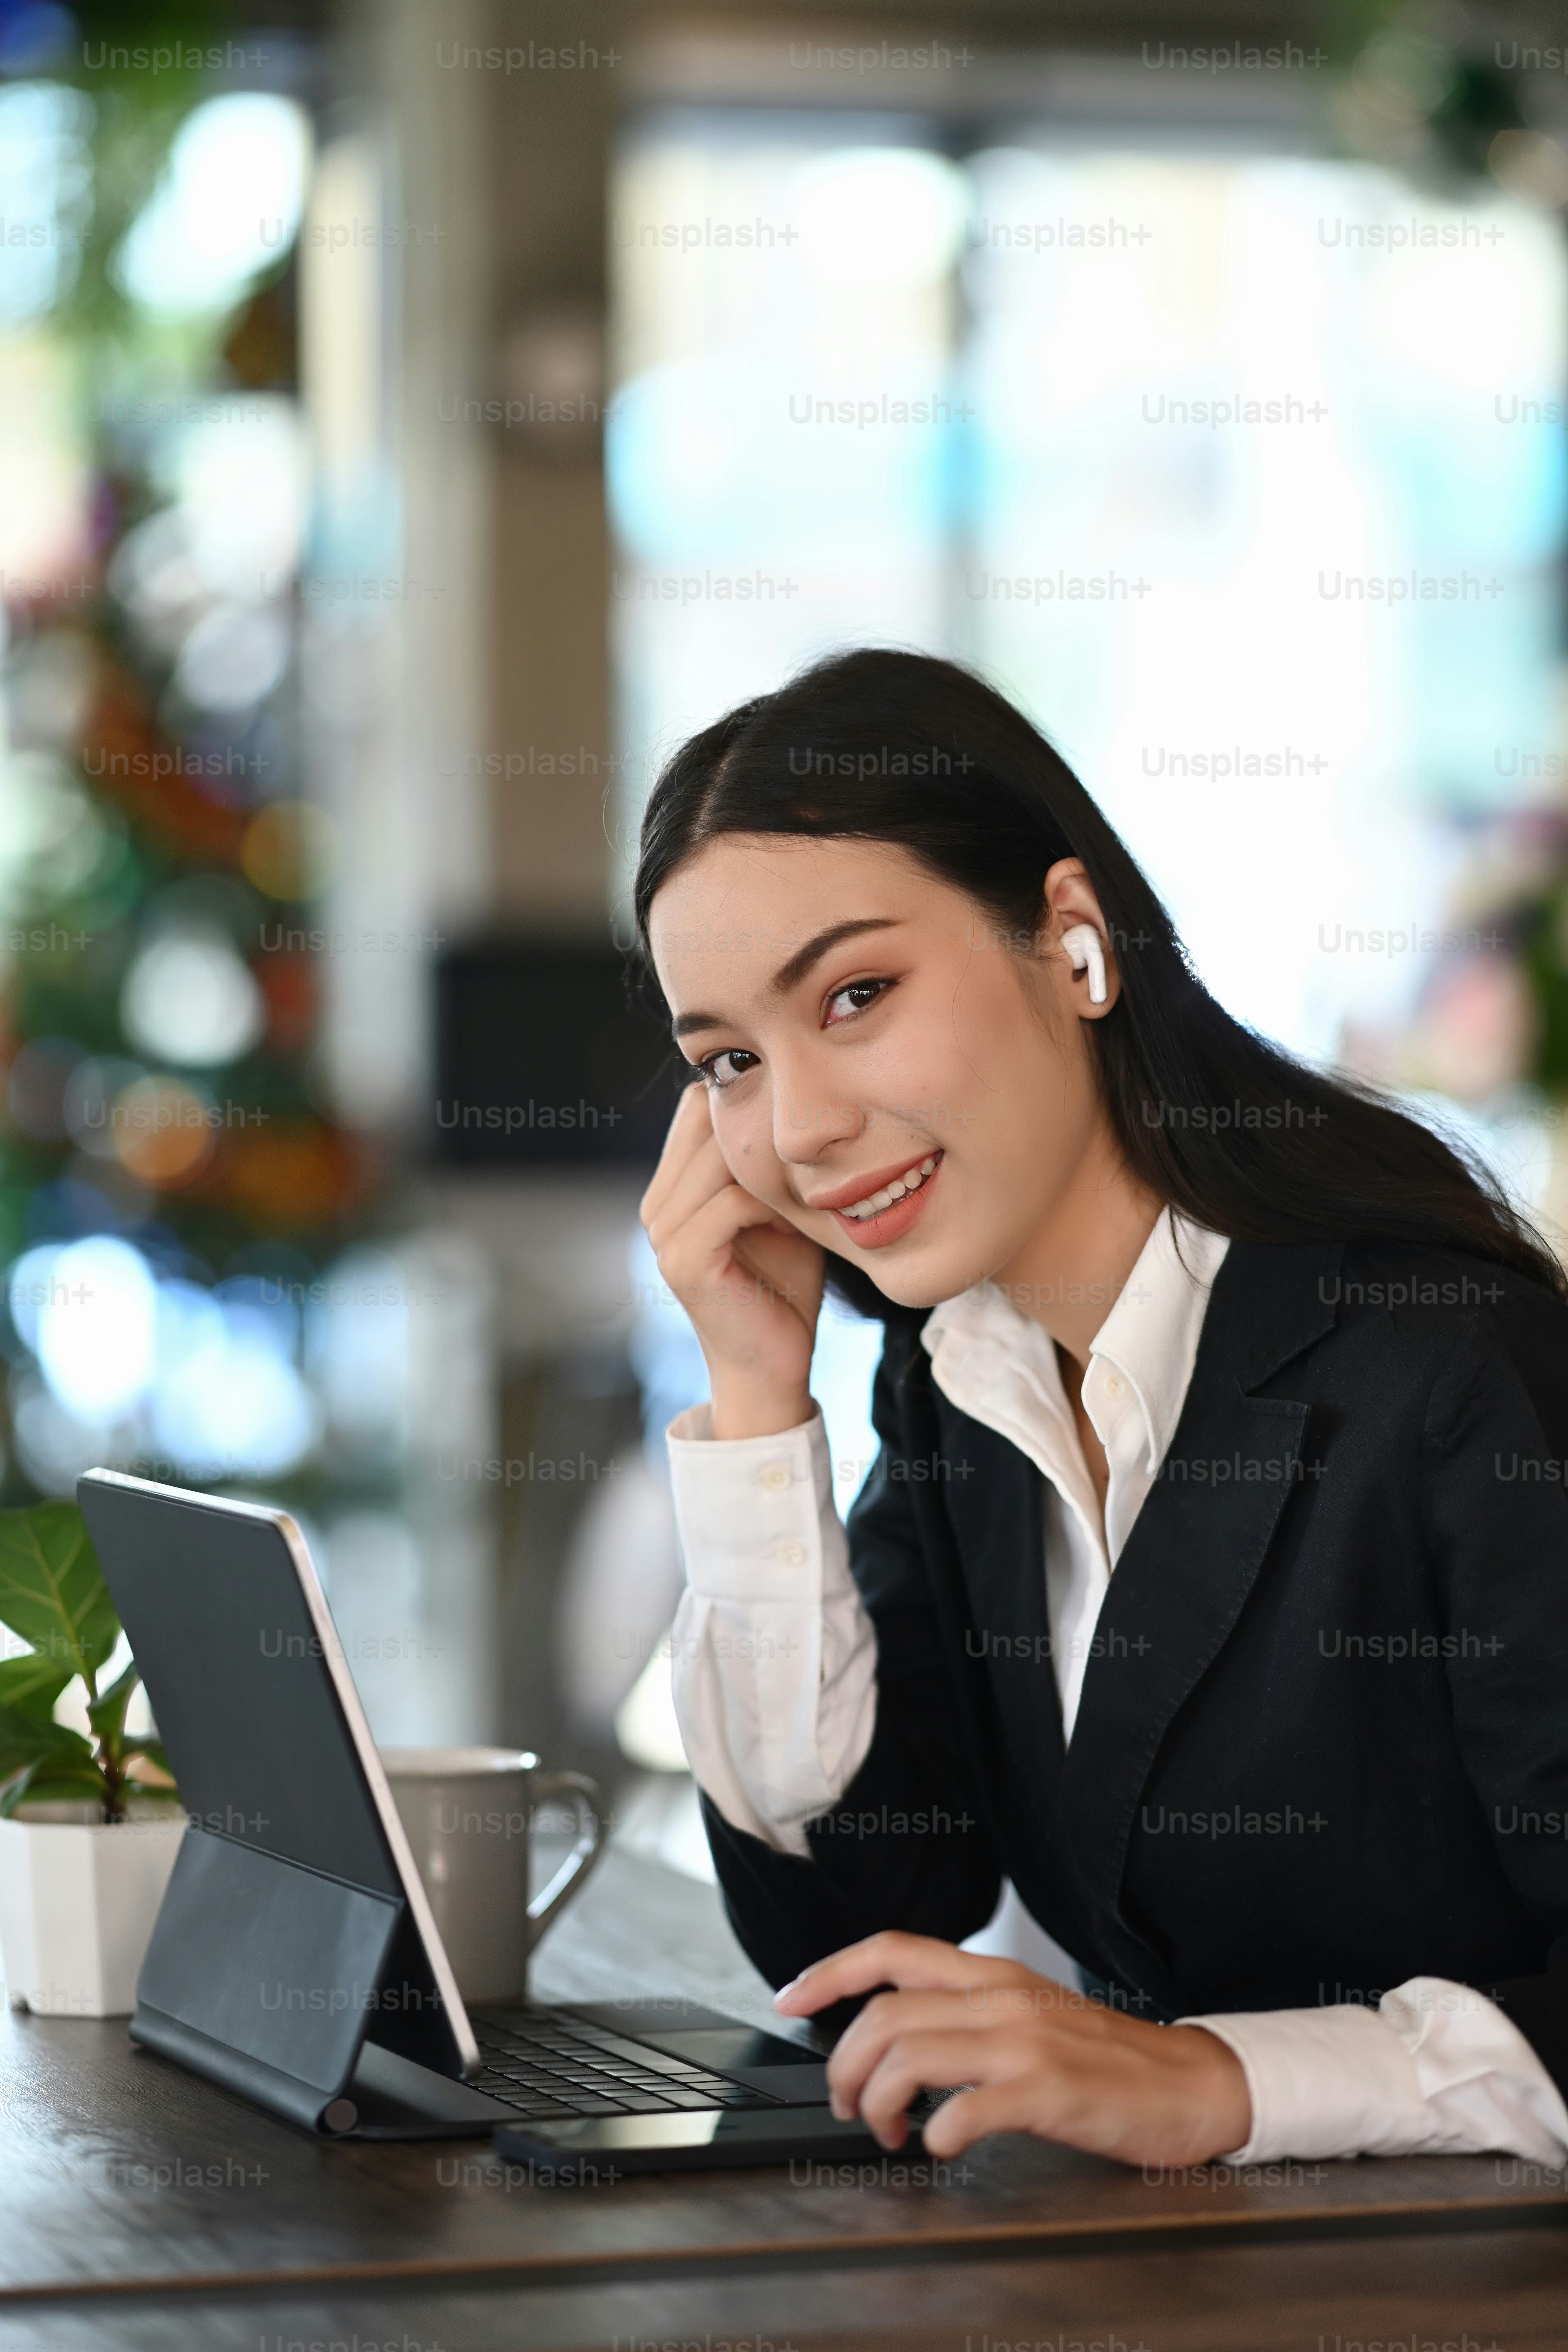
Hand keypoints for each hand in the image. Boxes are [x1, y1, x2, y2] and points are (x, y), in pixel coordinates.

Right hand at [640, 1082, 825, 1437]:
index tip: (790, 1150)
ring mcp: (663, 1235)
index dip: (747, 1111)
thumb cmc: (784, 1287)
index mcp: (670, 1191)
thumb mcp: (777, 1208)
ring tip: (797, 1204)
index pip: (696, 1106)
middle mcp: (656, 1208)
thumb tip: (782, 1103)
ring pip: (718, 1158)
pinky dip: (769, 1206)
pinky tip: (790, 1226)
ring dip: (768, 1173)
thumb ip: (764, 1162)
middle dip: (760, 1138)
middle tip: (801, 1175)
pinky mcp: (684, 1260)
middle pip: (704, 1122)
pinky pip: (730, 1203)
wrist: (774, 1365)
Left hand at [776, 1931, 1251, 2168]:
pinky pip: (965, 2110)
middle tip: (849, 2105)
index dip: (829, 1970)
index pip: (891, 1951)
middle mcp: (1001, 1997)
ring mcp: (1024, 2043)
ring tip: (888, 2131)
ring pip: (910, 2056)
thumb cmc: (1101, 2058)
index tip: (790, 1998)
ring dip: (879, 2101)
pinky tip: (939, 2146)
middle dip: (844, 2064)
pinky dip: (936, 2134)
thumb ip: (965, 2014)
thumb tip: (893, 2036)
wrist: (1187, 2084)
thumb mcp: (1026, 2014)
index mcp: (992, 1975)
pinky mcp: (1047, 2090)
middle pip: (883, 2015)